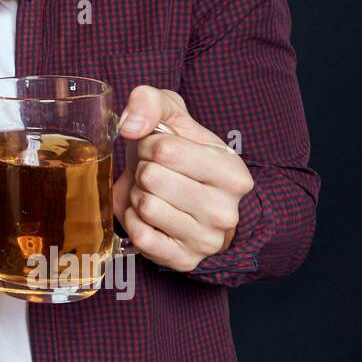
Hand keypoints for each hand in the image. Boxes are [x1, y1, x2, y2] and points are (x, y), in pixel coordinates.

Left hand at [112, 86, 253, 271]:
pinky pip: (140, 235)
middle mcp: (226, 210)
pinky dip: (134, 221)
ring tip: (155, 193)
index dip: (150, 144)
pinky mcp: (183, 260)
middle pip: (152, 177)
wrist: (189, 199)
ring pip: (145, 206)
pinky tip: (149, 215)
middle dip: (144, 170)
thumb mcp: (172, 117)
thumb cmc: (179, 155)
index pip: (165, 148)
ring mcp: (207, 240)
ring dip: (138, 196)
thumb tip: (129, 126)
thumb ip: (149, 101)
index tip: (161, 150)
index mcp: (232, 172)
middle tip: (155, 174)